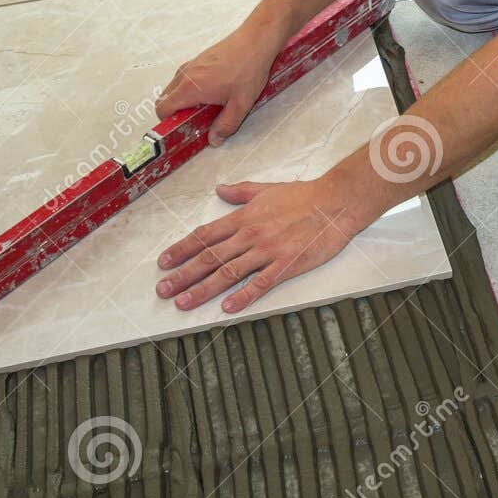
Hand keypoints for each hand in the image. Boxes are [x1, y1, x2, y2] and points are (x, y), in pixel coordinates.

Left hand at [154, 178, 372, 313]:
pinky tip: (227, 307)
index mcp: (244, 217)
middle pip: (210, 257)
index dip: (182, 249)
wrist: (335, 202)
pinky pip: (260, 283)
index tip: (164, 262)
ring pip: (228, 272)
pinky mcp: (286, 264)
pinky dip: (243, 296)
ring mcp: (267, 251)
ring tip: (183, 302)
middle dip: (183, 274)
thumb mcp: (267, 189)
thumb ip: (241, 192)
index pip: (205, 235)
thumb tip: (219, 189)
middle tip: (163, 289)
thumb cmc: (304, 196)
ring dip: (203, 288)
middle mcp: (250, 235)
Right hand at [156, 20, 284, 144]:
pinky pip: (185, 78)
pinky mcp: (198, 59)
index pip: (162, 109)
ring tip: (208, 106)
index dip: (168, 123)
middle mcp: (185, 74)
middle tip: (197, 120)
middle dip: (177, 113)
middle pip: (165, 99)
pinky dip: (191, 89)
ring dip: (184, 100)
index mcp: (190, 87)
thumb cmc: (248, 68)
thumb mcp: (241, 104)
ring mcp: (190, 65)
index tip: (183, 130)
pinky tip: (214, 92)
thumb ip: (226, 125)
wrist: (256, 41)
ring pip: (175, 88)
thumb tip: (214, 139)